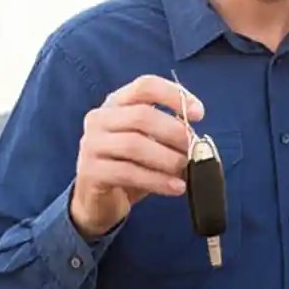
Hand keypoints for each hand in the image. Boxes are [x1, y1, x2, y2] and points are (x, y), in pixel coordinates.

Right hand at [70, 74, 203, 238]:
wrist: (100, 202)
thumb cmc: (130, 166)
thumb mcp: (150, 144)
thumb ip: (169, 134)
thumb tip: (196, 139)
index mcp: (117, 103)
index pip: (145, 86)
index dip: (174, 96)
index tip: (199, 114)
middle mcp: (100, 118)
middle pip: (141, 115)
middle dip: (174, 132)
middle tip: (193, 149)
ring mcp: (91, 144)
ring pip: (134, 145)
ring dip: (167, 158)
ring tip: (185, 169)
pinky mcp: (90, 172)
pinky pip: (128, 172)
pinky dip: (157, 180)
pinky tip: (176, 187)